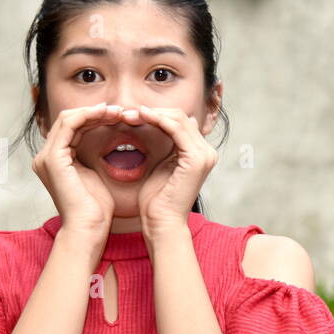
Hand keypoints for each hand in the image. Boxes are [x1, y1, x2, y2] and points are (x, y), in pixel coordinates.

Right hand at [30, 102, 121, 237]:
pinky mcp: (53, 158)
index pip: (72, 129)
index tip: (117, 116)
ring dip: (94, 112)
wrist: (88, 228)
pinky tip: (106, 115)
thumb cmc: (95, 210)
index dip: (94, 118)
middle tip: (119, 111)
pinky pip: (69, 125)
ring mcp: (46, 157)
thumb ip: (91, 158)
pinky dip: (88, 116)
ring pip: (68, 119)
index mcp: (55, 161)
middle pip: (68, 121)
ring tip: (117, 112)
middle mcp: (45, 157)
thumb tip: (103, 142)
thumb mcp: (94, 176)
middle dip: (95, 112)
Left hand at [135, 106, 216, 240]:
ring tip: (129, 114)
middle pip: (180, 117)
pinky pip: (176, 128)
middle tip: (126, 112)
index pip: (179, 122)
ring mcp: (204, 155)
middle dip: (152, 111)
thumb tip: (158, 125)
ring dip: (151, 113)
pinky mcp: (196, 158)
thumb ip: (164, 145)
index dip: (155, 115)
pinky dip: (157, 119)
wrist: (161, 222)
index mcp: (199, 154)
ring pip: (178, 118)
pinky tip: (140, 117)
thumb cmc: (156, 200)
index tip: (130, 115)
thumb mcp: (160, 165)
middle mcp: (207, 152)